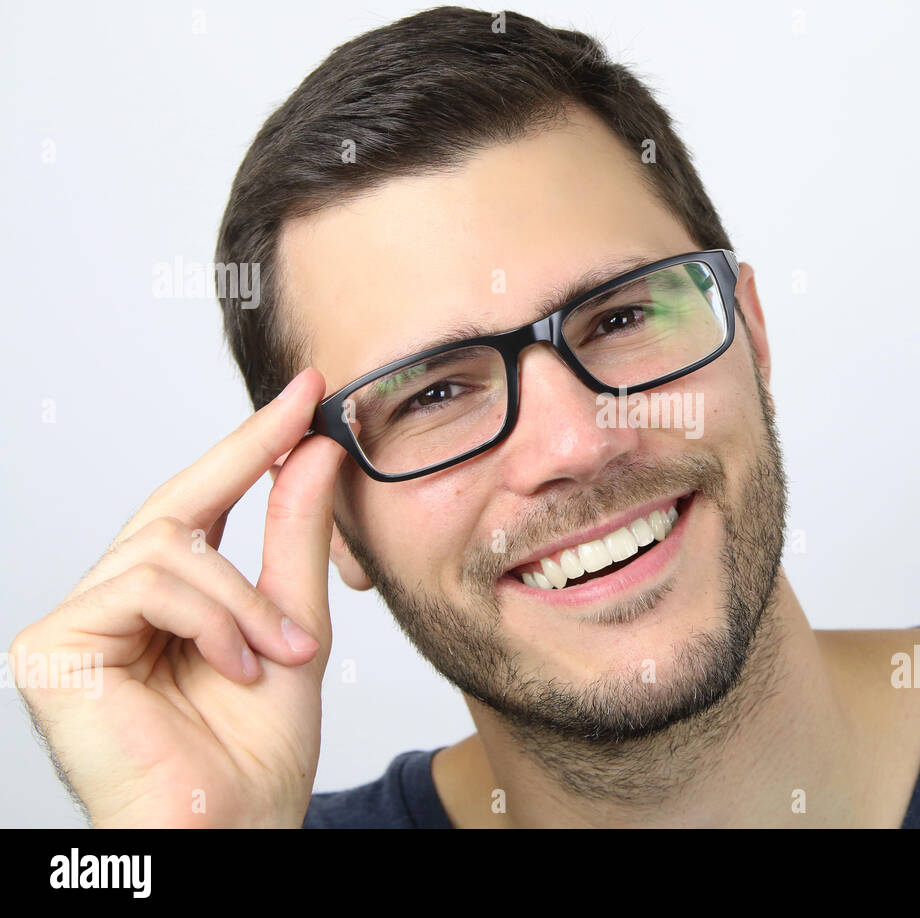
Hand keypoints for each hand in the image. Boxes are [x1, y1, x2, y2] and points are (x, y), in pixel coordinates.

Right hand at [10, 368, 345, 826]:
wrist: (237, 826)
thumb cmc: (257, 750)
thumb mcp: (293, 624)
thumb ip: (294, 539)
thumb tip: (311, 452)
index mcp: (167, 602)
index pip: (201, 502)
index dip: (249, 443)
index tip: (301, 392)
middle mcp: (115, 604)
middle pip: (176, 506)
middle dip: (248, 461)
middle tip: (308, 419)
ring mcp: (78, 623)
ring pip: (169, 548)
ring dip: (243, 598)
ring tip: (277, 653)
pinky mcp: (50, 648)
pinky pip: (144, 586)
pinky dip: (209, 620)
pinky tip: (234, 667)